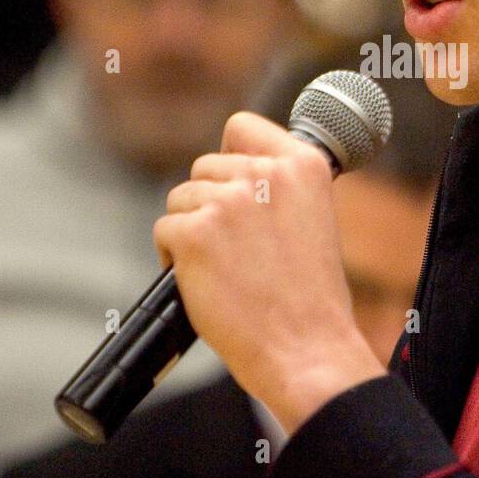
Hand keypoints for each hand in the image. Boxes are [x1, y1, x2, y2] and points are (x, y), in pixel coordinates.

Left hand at [153, 111, 386, 435]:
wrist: (307, 349)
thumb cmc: (310, 298)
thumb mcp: (313, 219)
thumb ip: (278, 187)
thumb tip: (233, 170)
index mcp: (304, 164)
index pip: (242, 128)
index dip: (232, 157)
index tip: (237, 186)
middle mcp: (265, 173)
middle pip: (205, 167)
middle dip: (209, 204)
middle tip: (235, 249)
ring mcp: (227, 201)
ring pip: (181, 199)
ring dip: (191, 232)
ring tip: (223, 269)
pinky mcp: (194, 233)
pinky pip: (164, 230)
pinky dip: (174, 258)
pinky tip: (204, 282)